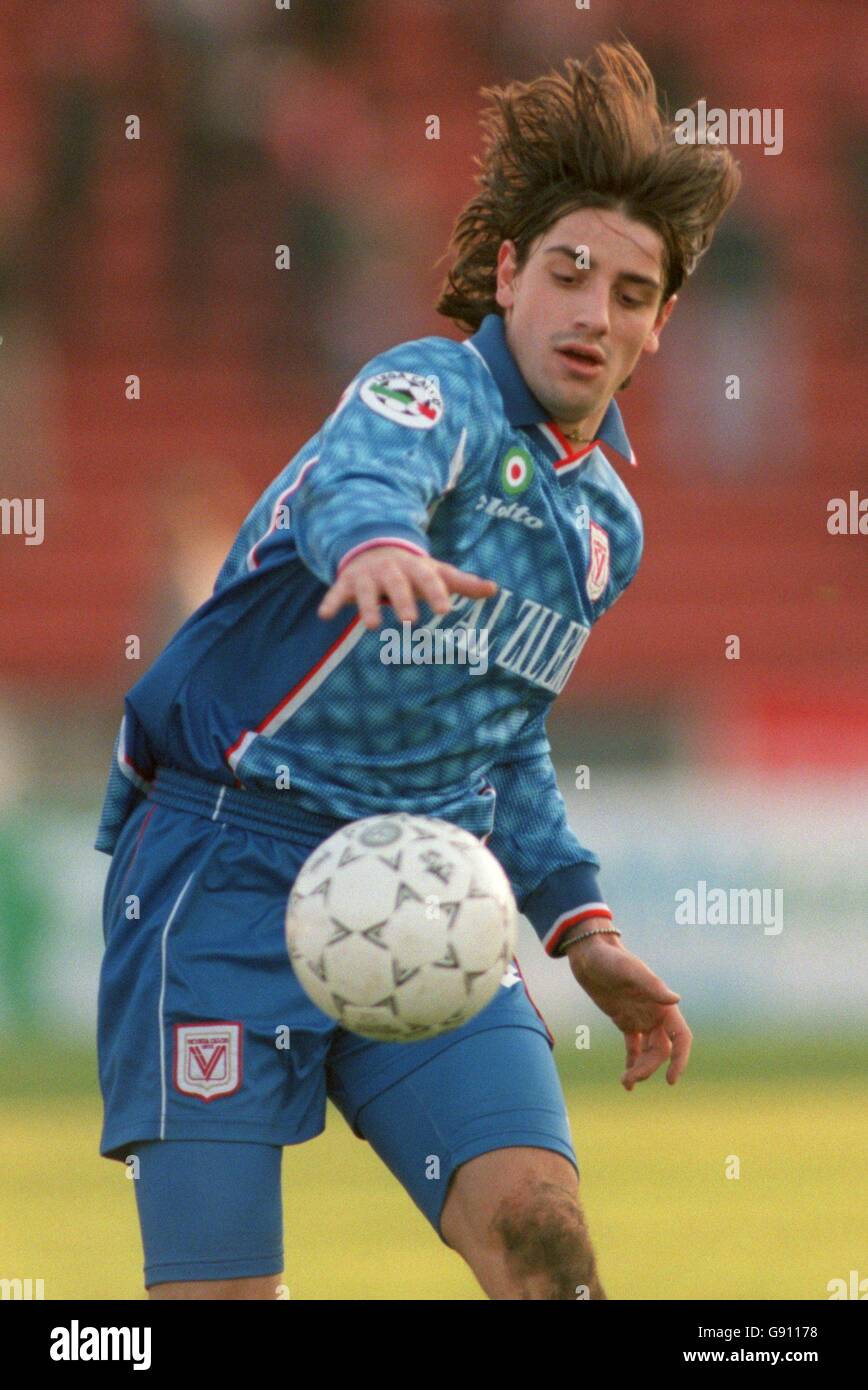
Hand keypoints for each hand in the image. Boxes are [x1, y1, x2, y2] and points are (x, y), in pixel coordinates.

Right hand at [318, 545, 497, 629]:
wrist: (375, 546)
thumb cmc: (413, 569)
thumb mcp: (437, 572)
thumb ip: (463, 583)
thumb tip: (494, 589)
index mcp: (416, 568)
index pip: (429, 580)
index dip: (436, 594)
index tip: (444, 610)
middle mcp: (392, 570)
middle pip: (398, 586)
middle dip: (402, 601)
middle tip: (409, 622)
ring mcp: (368, 576)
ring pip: (368, 591)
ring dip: (368, 607)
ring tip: (371, 626)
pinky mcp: (347, 582)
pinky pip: (337, 592)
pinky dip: (331, 602)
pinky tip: (325, 616)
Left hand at [566, 926, 691, 1089]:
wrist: (589, 954)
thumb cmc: (610, 959)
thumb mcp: (628, 970)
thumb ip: (652, 985)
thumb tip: (675, 999)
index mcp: (663, 1004)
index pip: (681, 1037)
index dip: (680, 1059)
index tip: (671, 1080)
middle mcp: (655, 1013)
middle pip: (662, 1050)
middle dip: (650, 1067)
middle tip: (631, 1078)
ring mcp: (641, 1018)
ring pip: (648, 1052)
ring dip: (641, 1068)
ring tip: (625, 1081)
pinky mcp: (625, 1021)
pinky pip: (633, 1047)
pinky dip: (632, 1063)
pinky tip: (626, 1081)